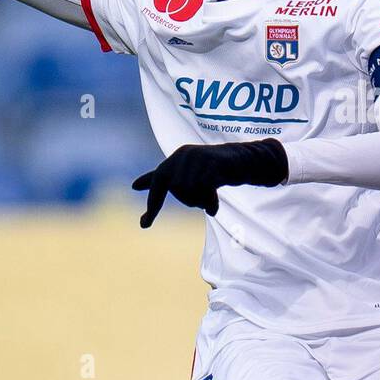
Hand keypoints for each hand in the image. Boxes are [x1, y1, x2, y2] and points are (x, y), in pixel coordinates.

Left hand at [132, 139, 287, 223]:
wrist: (245, 161)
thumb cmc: (217, 170)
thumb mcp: (191, 174)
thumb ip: (166, 179)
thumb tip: (133, 185)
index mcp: (176, 158)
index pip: (158, 182)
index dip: (153, 203)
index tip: (144, 224)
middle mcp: (183, 154)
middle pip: (176, 189)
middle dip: (189, 201)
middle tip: (203, 203)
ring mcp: (198, 157)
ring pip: (189, 189)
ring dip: (201, 201)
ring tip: (211, 200)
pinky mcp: (212, 162)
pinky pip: (204, 188)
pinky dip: (209, 203)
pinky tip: (214, 208)